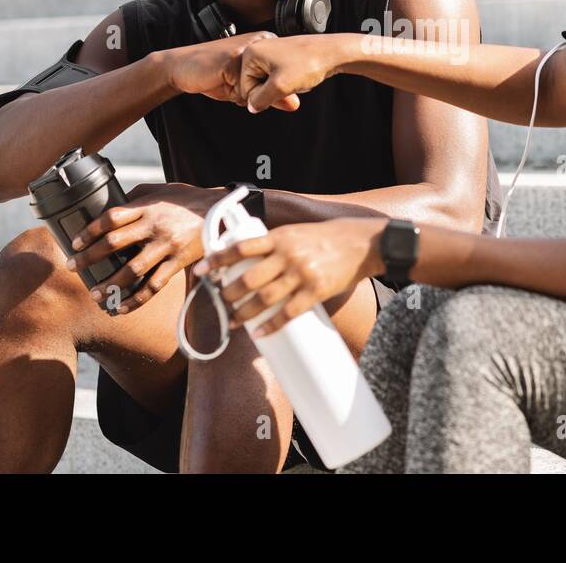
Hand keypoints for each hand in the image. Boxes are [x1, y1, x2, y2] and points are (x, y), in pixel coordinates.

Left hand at [68, 182, 224, 312]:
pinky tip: (121, 307)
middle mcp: (154, 227)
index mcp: (147, 208)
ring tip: (95, 294)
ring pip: (132, 269)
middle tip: (72, 267)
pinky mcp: (178, 262)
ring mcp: (167, 246)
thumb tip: (112, 207)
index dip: (89, 231)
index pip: (111, 218)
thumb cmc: (187, 199)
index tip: (74, 242)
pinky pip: (154, 285)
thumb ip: (136, 198)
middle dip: (89, 257)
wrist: (221, 212)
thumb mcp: (160, 190)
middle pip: (114, 243)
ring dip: (110, 284)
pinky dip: (136, 299)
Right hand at [165, 32, 293, 106]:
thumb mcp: (247, 86)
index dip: (263, 88)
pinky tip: (222, 82)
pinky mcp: (234, 59)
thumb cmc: (216, 74)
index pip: (281, 77)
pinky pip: (245, 92)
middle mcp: (260, 42)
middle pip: (273, 84)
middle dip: (254, 91)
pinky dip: (234, 95)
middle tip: (233, 81)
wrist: (183, 67)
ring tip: (227, 80)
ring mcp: (248, 49)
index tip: (245, 81)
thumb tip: (295, 104)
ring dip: (243, 94)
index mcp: (267, 43)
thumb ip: (273, 94)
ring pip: (259, 90)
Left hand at [194, 217, 386, 336]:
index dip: (218, 259)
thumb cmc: (328, 238)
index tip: (202, 270)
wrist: (363, 243)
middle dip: (229, 294)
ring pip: (264, 298)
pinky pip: (289, 313)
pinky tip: (260, 332)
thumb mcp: (297, 233)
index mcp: (280, 237)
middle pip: (248, 279)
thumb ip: (276, 246)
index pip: (241, 247)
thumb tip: (249, 263)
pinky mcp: (316, 291)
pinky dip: (271, 325)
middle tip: (221, 302)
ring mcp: (301, 274)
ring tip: (234, 321)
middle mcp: (288, 255)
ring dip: (244, 313)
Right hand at [235, 34, 347, 113]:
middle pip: (255, 84)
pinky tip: (299, 78)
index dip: (262, 96)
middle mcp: (259, 50)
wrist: (333, 53)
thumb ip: (261, 100)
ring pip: (268, 82)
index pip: (245, 87)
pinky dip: (288, 82)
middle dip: (272, 91)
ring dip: (281, 88)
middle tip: (289, 86)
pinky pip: (278, 77)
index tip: (278, 93)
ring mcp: (271, 52)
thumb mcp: (280, 87)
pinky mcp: (282, 57)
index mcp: (252, 53)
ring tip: (295, 80)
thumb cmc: (309, 63)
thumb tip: (252, 107)